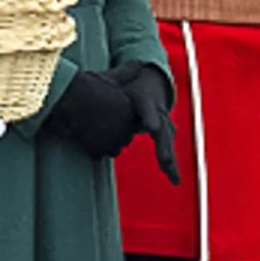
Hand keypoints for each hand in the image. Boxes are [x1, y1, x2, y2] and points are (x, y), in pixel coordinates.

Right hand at [46, 63, 138, 159]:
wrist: (63, 97)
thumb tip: (139, 64)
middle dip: (114, 131)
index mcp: (131, 108)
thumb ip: (126, 73)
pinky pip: (97, 153)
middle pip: (124, 135)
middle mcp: (126, 125)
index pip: (131, 120)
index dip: (118, 116)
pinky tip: (82, 135)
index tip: (105, 110)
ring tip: (89, 127)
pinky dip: (91, 147)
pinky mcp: (97, 150)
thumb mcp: (108, 76)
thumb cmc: (84, 85)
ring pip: (112, 146)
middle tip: (97, 120)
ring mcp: (112, 140)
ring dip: (103, 141)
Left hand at [108, 61, 178, 185]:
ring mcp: (163, 125)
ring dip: (169, 160)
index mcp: (146, 100)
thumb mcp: (119, 80)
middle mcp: (158, 113)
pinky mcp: (164, 135)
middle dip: (164, 146)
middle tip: (164, 159)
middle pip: (162, 131)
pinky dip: (170, 166)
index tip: (151, 125)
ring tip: (173, 177)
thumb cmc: (131, 87)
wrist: (152, 85)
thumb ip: (106, 83)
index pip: (147, 107)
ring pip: (167, 144)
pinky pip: (166, 152)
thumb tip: (86, 81)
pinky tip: (174, 180)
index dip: (149, 115)